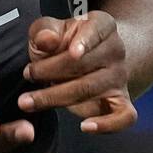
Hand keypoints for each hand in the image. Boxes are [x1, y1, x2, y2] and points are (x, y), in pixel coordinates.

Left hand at [18, 12, 137, 133]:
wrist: (89, 58)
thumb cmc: (64, 42)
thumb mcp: (50, 29)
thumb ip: (44, 31)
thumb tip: (47, 40)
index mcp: (102, 25)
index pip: (97, 29)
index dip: (85, 41)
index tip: (72, 53)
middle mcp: (116, 50)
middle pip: (86, 64)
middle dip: (50, 71)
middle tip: (27, 74)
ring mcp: (120, 78)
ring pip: (91, 89)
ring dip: (56, 97)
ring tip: (29, 101)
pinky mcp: (122, 102)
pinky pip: (124, 116)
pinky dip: (108, 124)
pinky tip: (85, 127)